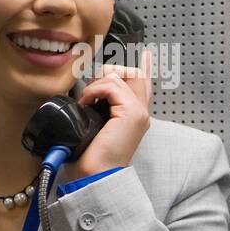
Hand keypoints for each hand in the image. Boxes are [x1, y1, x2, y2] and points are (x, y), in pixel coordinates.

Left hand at [72, 46, 152, 179]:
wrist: (95, 176)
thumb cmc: (91, 158)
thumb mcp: (95, 129)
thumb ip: (98, 112)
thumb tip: (88, 100)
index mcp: (134, 116)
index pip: (144, 85)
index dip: (143, 67)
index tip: (143, 54)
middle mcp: (141, 112)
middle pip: (134, 74)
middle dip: (109, 72)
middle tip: (91, 89)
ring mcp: (139, 112)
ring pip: (120, 77)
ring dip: (96, 84)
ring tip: (85, 102)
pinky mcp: (131, 113)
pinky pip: (111, 86)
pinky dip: (94, 91)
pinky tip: (86, 103)